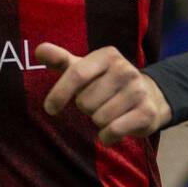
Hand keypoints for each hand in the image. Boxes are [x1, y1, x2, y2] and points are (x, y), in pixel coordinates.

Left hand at [38, 43, 172, 145]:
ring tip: (108, 112)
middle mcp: (125, 70)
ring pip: (98, 118)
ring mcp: (138, 91)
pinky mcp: (146, 113)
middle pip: (85, 101)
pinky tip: (112, 130)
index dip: (60, 93)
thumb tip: (39, 50)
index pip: (77, 74)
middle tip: (97, 103)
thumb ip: (60, 60)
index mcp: (107, 56)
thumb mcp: (84, 68)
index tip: (50, 108)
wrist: (149, 96)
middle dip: (85, 108)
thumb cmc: (106, 82)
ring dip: (97, 121)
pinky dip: (107, 136)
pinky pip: (113, 131)